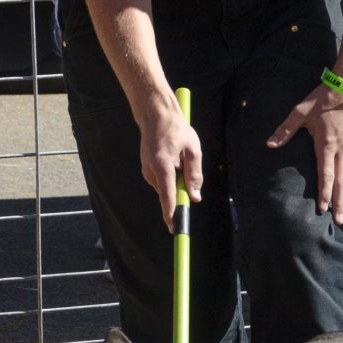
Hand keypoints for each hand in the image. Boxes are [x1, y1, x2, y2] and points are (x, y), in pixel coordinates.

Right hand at [138, 104, 202, 232]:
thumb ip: (195, 174)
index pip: (167, 195)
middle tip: (188, 171)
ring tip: (180, 155)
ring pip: (166, 186)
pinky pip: (163, 180)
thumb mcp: (193, 149)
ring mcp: (147, 170)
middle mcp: (151, 170)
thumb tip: (195, 197)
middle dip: (180, 192)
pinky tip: (174, 157)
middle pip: (168, 193)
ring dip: (177, 180)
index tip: (175, 227)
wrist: (155, 115)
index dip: (172, 212)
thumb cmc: (176, 130)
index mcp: (162, 165)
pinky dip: (172, 175)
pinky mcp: (147, 169)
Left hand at [266, 85, 342, 224]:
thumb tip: (269, 144)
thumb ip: (285, 129)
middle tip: (339, 220)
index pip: (326, 174)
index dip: (324, 193)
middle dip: (339, 203)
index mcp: (326, 144)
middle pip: (341, 181)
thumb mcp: (300, 111)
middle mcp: (341, 149)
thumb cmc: (323, 98)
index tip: (322, 209)